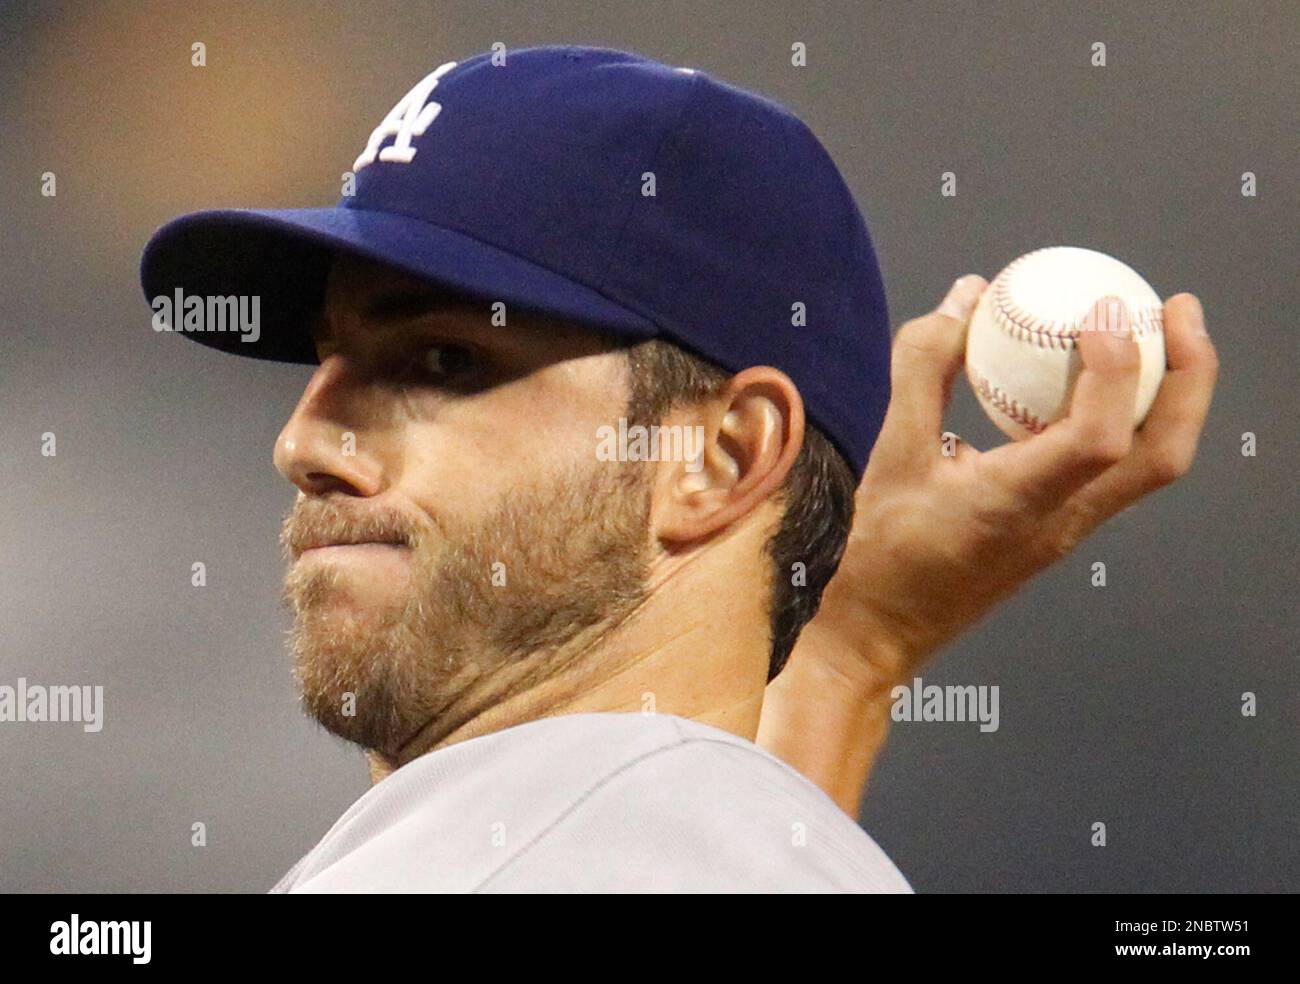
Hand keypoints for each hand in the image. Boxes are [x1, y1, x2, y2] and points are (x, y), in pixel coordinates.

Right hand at [758, 276, 1218, 812]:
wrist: (877, 635)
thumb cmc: (877, 556)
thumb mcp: (890, 454)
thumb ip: (923, 371)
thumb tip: (965, 299)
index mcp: (1015, 505)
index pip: (1099, 440)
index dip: (1115, 369)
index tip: (1097, 314)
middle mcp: (1058, 522)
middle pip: (1163, 455)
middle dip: (1190, 375)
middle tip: (1175, 306)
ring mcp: (1066, 530)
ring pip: (1152, 464)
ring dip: (1171, 393)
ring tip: (1156, 328)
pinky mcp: (1058, 529)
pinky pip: (1115, 465)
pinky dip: (1125, 412)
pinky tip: (1090, 376)